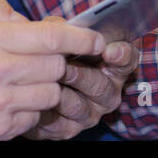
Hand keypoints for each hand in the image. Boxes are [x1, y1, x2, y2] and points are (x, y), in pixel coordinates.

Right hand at [0, 0, 105, 140]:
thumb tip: (26, 17)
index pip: (51, 36)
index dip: (81, 37)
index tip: (95, 39)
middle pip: (56, 64)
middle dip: (59, 58)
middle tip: (45, 56)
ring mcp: (0, 105)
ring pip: (51, 92)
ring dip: (47, 84)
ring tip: (26, 78)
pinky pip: (35, 115)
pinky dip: (31, 106)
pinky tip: (13, 98)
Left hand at [24, 26, 139, 139]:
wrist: (31, 85)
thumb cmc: (54, 54)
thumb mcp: (61, 36)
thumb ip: (65, 30)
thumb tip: (59, 28)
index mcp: (112, 66)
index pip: (126, 60)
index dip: (121, 55)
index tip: (109, 51)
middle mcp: (106, 93)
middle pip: (100, 86)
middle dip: (80, 75)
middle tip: (64, 67)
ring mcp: (88, 113)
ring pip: (77, 107)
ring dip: (60, 94)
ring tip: (45, 83)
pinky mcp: (66, 130)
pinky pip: (56, 123)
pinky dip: (43, 111)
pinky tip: (33, 100)